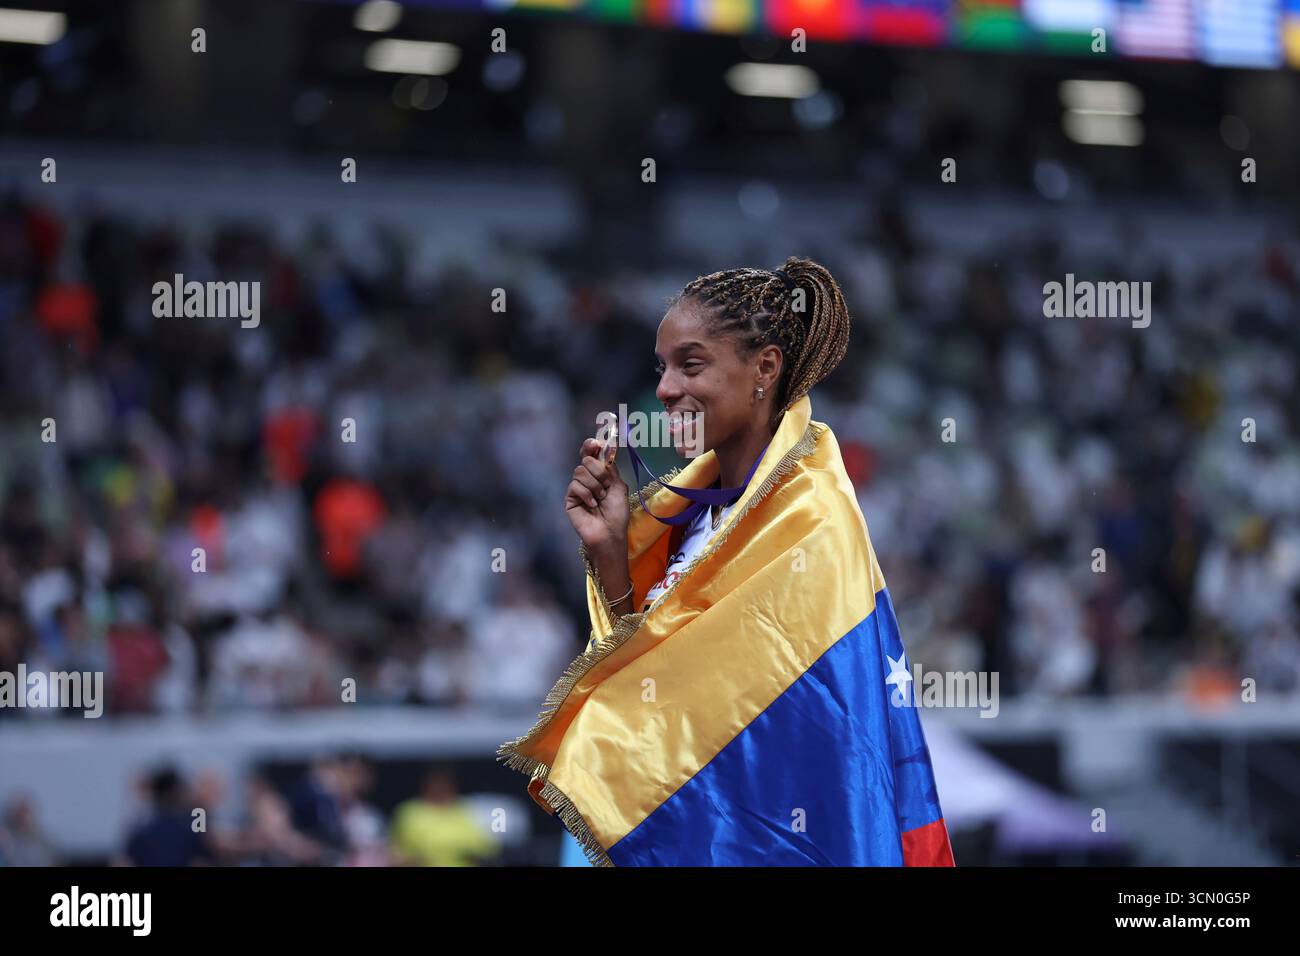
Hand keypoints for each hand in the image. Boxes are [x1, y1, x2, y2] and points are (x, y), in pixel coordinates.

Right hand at [565, 436, 629, 555]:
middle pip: (586, 460)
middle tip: (606, 486)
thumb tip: (603, 451)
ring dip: (595, 485)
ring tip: (600, 499)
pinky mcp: (569, 498)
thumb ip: (610, 468)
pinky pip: (574, 485)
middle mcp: (588, 478)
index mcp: (600, 474)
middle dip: (599, 472)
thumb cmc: (617, 512)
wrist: (609, 532)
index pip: (591, 454)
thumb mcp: (619, 487)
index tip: (595, 443)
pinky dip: (586, 494)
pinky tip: (591, 505)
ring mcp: (577, 488)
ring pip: (580, 471)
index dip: (591, 446)